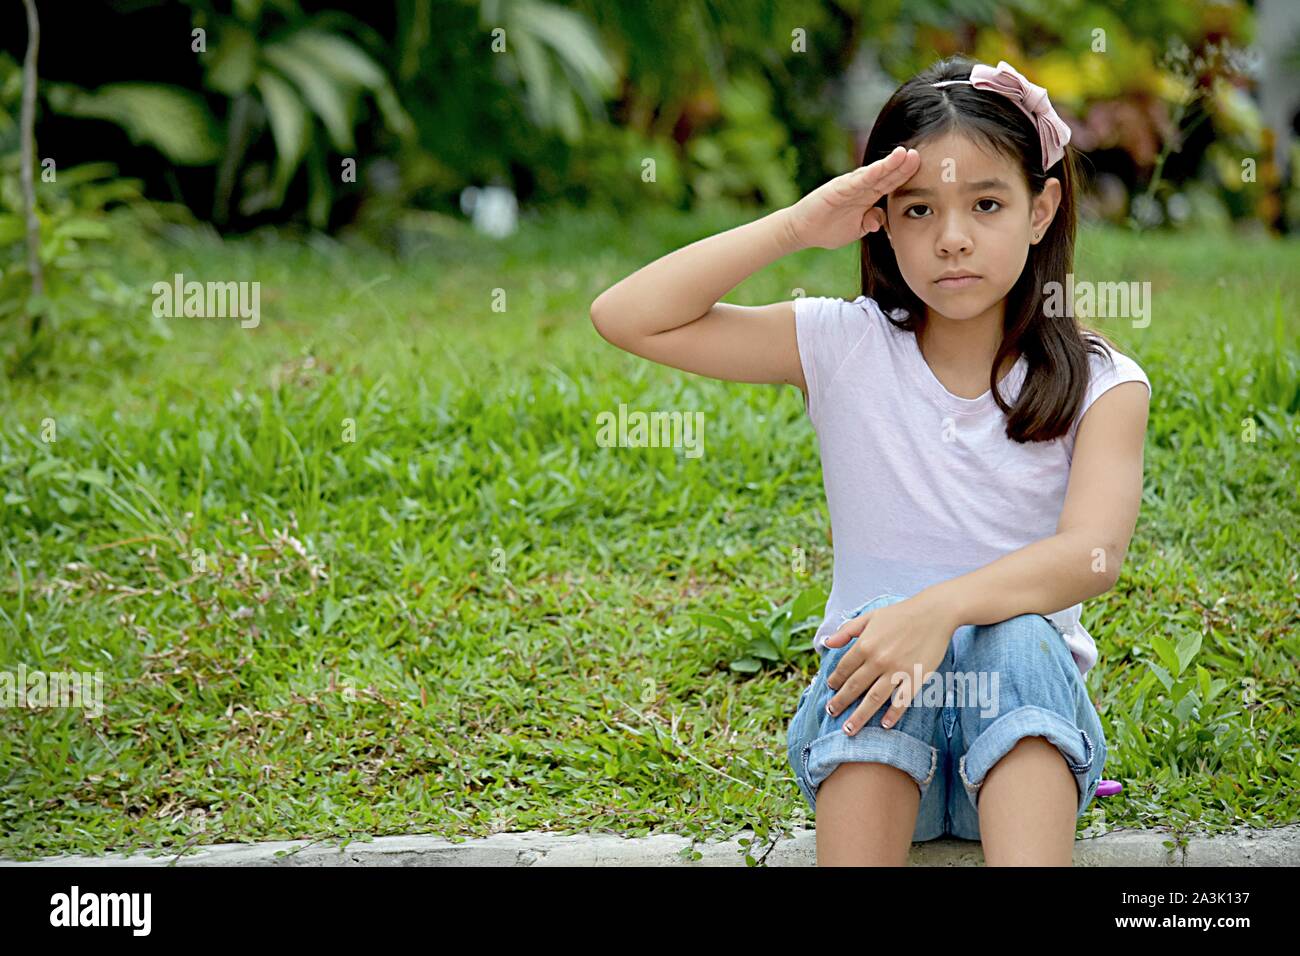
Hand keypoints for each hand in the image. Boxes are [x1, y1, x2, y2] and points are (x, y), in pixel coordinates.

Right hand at [781, 146, 920, 250]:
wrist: (802, 231)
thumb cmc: (827, 229)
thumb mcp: (856, 229)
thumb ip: (869, 222)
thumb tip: (880, 221)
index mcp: (867, 197)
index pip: (890, 184)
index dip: (905, 176)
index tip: (924, 169)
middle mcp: (860, 187)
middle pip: (886, 175)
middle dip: (903, 166)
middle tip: (919, 155)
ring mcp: (849, 187)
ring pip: (873, 174)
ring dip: (889, 164)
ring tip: (904, 154)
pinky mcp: (837, 189)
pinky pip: (856, 181)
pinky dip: (869, 174)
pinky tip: (881, 167)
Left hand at [822, 592, 958, 733]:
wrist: (934, 614)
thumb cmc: (900, 614)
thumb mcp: (869, 617)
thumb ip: (847, 631)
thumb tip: (826, 643)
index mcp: (865, 644)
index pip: (843, 669)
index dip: (835, 681)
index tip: (830, 689)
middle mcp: (878, 660)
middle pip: (854, 687)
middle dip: (840, 703)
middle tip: (831, 713)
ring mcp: (897, 671)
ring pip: (873, 699)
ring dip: (859, 716)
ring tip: (849, 730)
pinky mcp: (916, 678)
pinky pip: (902, 701)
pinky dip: (892, 714)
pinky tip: (884, 725)